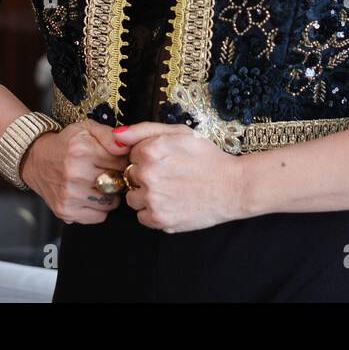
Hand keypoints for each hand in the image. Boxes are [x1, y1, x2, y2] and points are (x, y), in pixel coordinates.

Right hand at [18, 122, 128, 223]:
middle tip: (106, 172)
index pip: (121, 163)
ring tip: (98, 184)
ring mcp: (69, 195)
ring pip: (110, 202)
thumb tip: (126, 147)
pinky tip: (90, 195)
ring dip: (109, 195)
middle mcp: (74, 174)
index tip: (114, 160)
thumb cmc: (67, 144)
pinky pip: (99, 216)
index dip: (122, 162)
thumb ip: (109, 136)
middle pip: (117, 184)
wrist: (36, 160)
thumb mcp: (87, 129)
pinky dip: (99, 208)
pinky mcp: (65, 211)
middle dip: (117, 178)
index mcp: (81, 150)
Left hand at [111, 122, 243, 232]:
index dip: (148, 157)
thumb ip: (144, 130)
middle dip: (146, 175)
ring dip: (146, 195)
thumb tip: (116, 135)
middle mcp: (148, 174)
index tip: (166, 160)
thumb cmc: (207, 157)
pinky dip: (153, 212)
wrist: (232, 186)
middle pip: (131, 175)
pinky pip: (142, 216)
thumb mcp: (179, 133)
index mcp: (150, 150)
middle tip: (170, 176)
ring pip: (133, 198)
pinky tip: (171, 203)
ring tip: (170, 191)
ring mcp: (152, 199)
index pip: (132, 154)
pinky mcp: (158, 219)